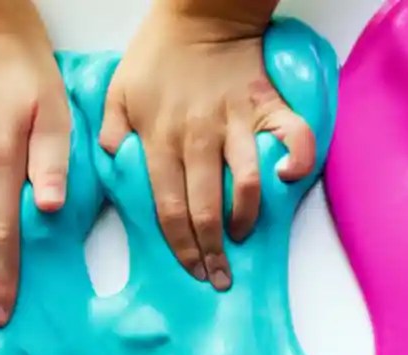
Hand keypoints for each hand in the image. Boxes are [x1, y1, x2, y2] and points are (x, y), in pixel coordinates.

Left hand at [100, 0, 313, 290]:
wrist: (202, 17)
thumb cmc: (158, 56)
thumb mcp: (118, 91)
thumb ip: (110, 132)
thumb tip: (111, 162)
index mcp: (160, 139)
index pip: (169, 207)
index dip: (181, 246)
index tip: (192, 270)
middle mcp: (197, 137)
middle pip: (205, 208)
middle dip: (212, 251)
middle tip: (220, 277)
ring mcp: (236, 123)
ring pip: (246, 184)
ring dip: (246, 220)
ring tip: (243, 238)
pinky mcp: (267, 108)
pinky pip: (293, 138)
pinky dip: (297, 160)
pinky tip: (289, 178)